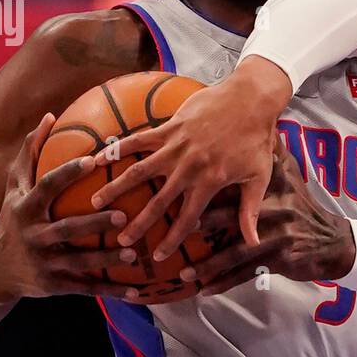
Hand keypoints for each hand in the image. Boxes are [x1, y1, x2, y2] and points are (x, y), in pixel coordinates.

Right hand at [0, 114, 144, 302]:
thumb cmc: (11, 219)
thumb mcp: (14, 188)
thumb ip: (31, 154)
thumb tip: (49, 116)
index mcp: (25, 208)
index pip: (47, 187)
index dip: (68, 173)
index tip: (93, 160)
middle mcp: (33, 236)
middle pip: (67, 229)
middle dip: (94, 223)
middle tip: (124, 214)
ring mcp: (43, 263)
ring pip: (80, 263)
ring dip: (107, 260)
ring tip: (133, 254)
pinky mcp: (53, 286)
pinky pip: (86, 288)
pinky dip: (110, 291)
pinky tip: (135, 291)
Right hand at [88, 58, 292, 258]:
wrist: (251, 99)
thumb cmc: (257, 139)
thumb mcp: (259, 177)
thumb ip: (251, 211)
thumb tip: (253, 243)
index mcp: (209, 182)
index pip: (187, 219)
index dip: (172, 239)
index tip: (158, 257)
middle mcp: (189, 168)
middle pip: (158, 202)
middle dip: (138, 224)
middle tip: (120, 241)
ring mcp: (176, 146)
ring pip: (139, 171)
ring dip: (117, 187)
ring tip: (96, 202)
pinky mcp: (170, 127)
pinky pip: (139, 139)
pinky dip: (118, 148)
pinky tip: (97, 157)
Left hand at [180, 138, 354, 295]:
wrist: (331, 240)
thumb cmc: (302, 205)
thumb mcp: (290, 176)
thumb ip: (271, 153)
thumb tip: (258, 123)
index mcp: (270, 186)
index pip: (233, 183)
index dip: (205, 185)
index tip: (177, 188)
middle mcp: (273, 209)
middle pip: (229, 217)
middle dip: (199, 225)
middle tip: (172, 231)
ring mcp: (276, 236)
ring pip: (234, 251)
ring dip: (206, 264)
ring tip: (182, 272)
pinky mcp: (280, 259)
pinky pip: (246, 272)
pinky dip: (224, 282)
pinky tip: (204, 291)